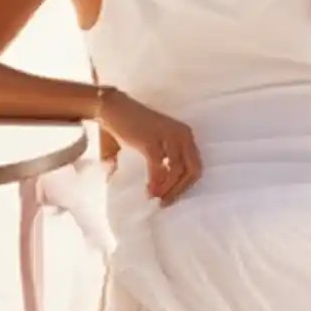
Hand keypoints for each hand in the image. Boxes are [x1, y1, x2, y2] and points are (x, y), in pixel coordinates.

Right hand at [98, 89, 202, 205]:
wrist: (113, 108)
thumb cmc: (132, 128)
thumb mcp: (156, 144)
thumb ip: (163, 163)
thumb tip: (160, 190)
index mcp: (186, 136)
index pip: (196, 165)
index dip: (186, 185)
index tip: (173, 197)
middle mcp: (183, 135)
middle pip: (193, 170)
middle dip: (180, 189)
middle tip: (166, 203)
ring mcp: (169, 136)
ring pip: (178, 171)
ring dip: (168, 189)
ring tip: (156, 198)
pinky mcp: (152, 140)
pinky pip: (159, 167)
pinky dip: (155, 182)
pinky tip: (149, 191)